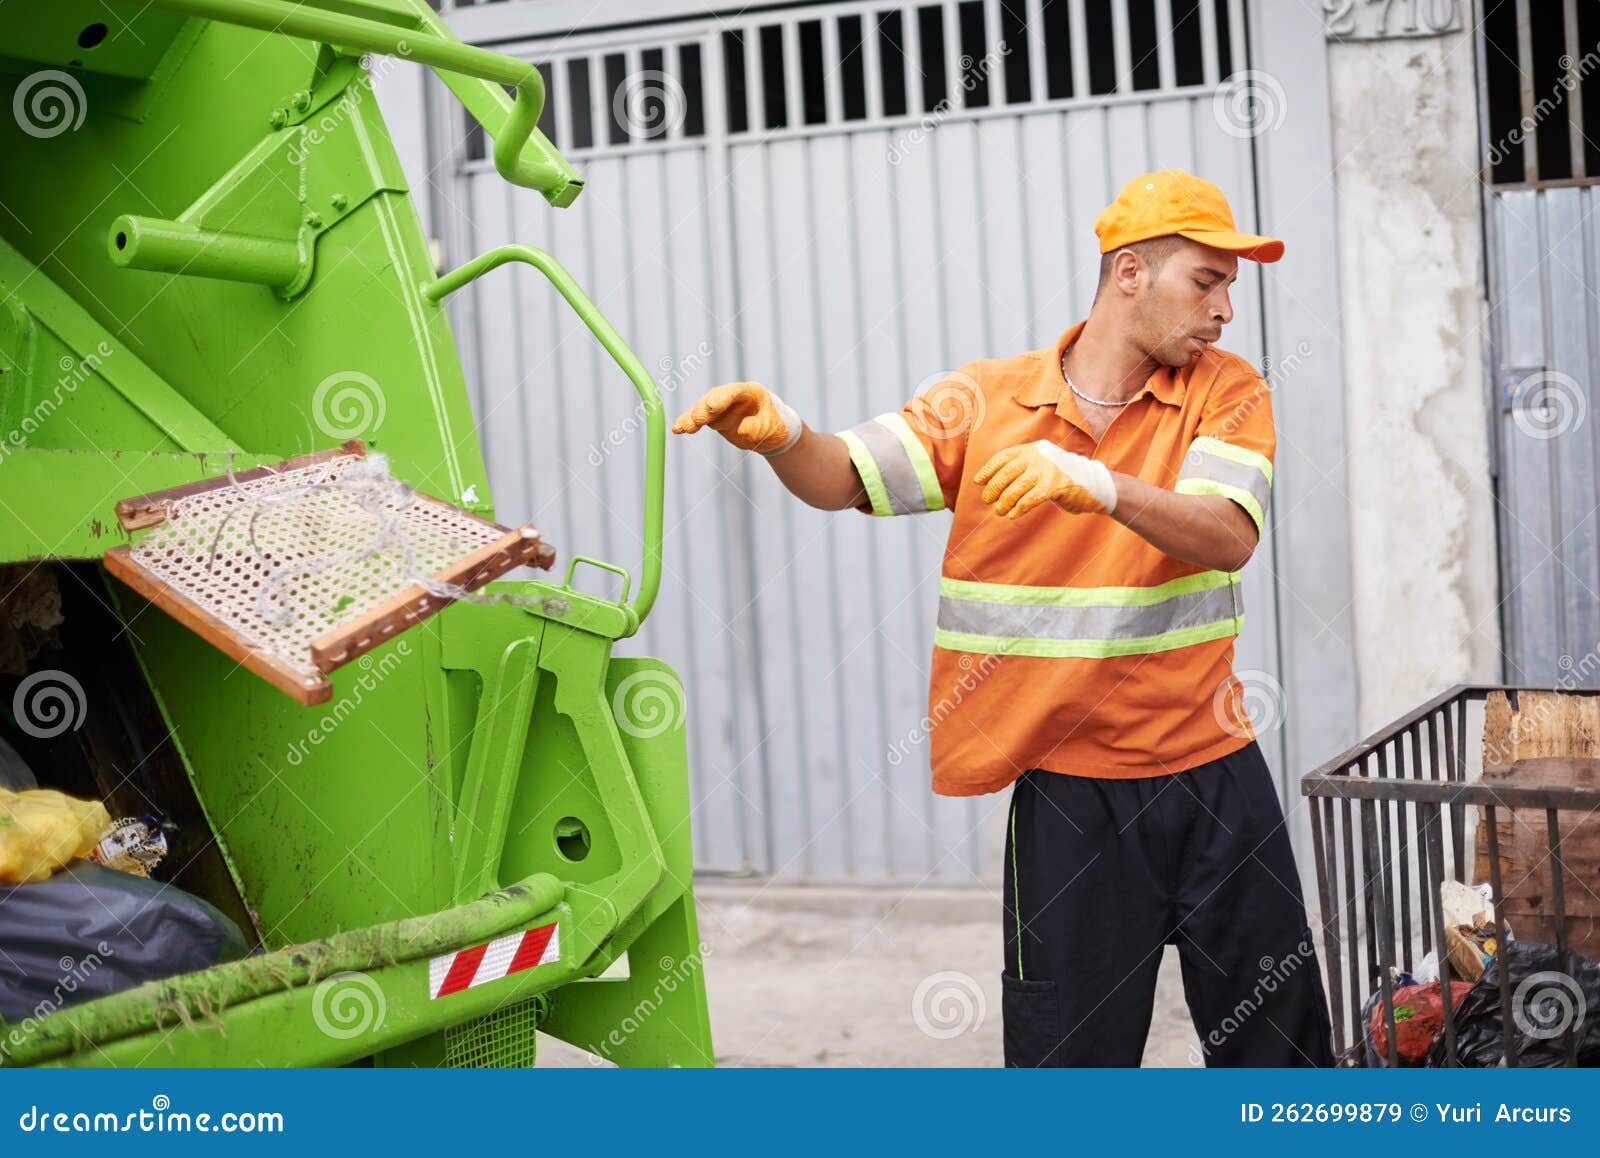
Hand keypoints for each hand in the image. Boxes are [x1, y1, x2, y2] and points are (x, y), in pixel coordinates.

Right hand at [671, 382, 801, 455]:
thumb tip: (742, 429)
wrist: (770, 432)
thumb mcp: (772, 429)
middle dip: (704, 409)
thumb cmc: (774, 426)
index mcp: (751, 392)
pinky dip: (687, 424)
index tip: (712, 406)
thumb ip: (757, 428)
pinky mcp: (713, 417)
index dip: (722, 398)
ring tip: (683, 429)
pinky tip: (677, 429)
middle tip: (697, 420)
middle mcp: (732, 396)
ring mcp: (721, 406)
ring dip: (693, 419)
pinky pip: (697, 419)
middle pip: (714, 399)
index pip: (734, 392)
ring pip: (703, 409)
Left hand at [973, 441, 1117, 516]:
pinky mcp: (1056, 485)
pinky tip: (1013, 514)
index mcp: (1035, 448)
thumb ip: (1024, 469)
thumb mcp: (1044, 466)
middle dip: (994, 487)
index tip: (978, 481)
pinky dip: (1018, 508)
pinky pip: (1030, 499)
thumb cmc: (1065, 479)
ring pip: (1017, 487)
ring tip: (999, 511)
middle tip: (987, 499)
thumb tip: (993, 484)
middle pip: (1007, 472)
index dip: (989, 469)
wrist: (1096, 485)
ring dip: (1004, 501)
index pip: (1005, 456)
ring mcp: (1048, 469)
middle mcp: (1040, 455)